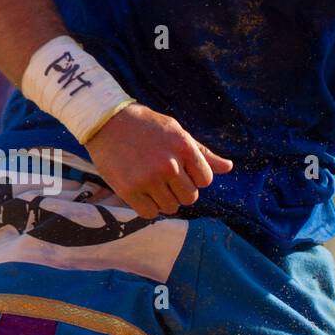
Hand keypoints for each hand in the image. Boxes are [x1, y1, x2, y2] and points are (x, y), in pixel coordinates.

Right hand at [83, 103, 233, 219]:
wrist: (104, 121)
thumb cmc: (144, 125)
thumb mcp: (176, 131)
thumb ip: (201, 152)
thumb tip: (229, 167)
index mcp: (183, 147)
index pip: (205, 180)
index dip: (193, 177)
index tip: (179, 169)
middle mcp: (168, 164)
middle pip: (190, 197)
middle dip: (180, 190)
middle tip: (163, 177)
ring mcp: (148, 178)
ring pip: (171, 207)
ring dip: (164, 199)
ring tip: (151, 183)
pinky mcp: (128, 189)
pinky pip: (149, 213)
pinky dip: (148, 207)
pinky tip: (141, 192)